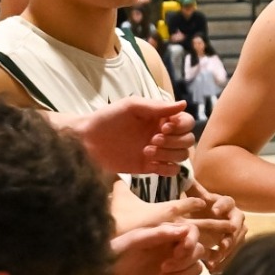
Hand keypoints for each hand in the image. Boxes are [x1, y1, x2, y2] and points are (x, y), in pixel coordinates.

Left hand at [74, 97, 194, 174]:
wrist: (87, 142)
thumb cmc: (107, 119)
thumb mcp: (131, 107)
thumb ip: (157, 107)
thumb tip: (183, 104)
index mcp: (160, 118)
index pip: (186, 122)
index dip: (181, 125)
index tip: (165, 127)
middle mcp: (163, 134)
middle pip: (188, 140)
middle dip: (174, 141)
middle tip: (153, 139)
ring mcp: (158, 152)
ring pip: (182, 156)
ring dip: (169, 154)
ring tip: (147, 151)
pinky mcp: (151, 167)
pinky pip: (172, 171)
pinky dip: (167, 168)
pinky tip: (151, 163)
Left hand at [106, 222, 200, 274]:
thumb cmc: (116, 252)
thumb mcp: (135, 240)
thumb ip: (159, 233)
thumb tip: (184, 229)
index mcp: (166, 235)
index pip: (192, 233)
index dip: (192, 242)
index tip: (179, 252)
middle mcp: (172, 250)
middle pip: (198, 253)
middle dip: (185, 262)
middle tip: (163, 268)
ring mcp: (171, 268)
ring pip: (195, 270)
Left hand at [185, 180, 246, 273]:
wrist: (198, 224)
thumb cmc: (194, 209)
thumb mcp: (191, 199)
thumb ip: (191, 189)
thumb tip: (186, 176)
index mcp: (224, 203)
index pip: (228, 202)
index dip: (222, 206)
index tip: (214, 211)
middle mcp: (234, 217)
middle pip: (238, 225)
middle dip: (231, 236)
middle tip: (222, 244)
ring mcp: (235, 233)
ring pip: (237, 242)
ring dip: (227, 252)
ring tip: (214, 260)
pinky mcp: (232, 247)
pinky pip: (232, 255)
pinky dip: (223, 263)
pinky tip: (212, 270)